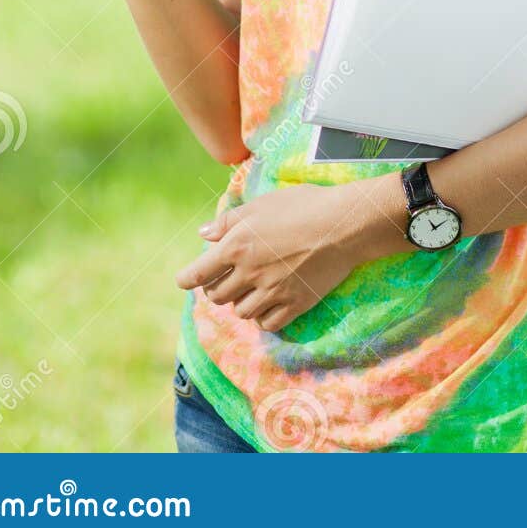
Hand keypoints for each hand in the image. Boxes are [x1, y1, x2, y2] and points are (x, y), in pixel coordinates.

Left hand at [174, 183, 376, 331]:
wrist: (344, 224)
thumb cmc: (303, 205)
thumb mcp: (262, 204)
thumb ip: (229, 221)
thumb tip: (204, 234)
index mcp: (237, 245)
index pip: (199, 272)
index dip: (186, 278)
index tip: (182, 281)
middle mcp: (250, 272)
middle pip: (218, 296)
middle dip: (216, 288)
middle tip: (224, 279)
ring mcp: (272, 292)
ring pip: (240, 312)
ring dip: (239, 302)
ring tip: (249, 289)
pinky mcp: (294, 304)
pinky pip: (267, 323)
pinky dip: (261, 317)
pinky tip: (266, 304)